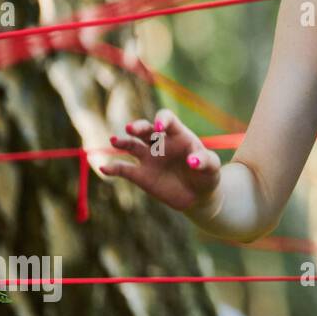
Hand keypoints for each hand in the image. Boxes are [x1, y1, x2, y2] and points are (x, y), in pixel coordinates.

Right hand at [99, 108, 222, 216]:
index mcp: (178, 135)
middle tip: (132, 129)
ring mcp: (148, 158)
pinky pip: (123, 169)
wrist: (198, 196)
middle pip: (145, 129)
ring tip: (115, 141)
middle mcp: (160, 143)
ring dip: (122, 142)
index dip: (162, 119)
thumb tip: (193, 162)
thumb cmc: (207, 175)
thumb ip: (205, 161)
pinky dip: (113, 168)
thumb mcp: (212, 167)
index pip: (167, 119)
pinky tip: (104, 167)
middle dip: (139, 127)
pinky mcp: (140, 175)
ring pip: (131, 145)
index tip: (160, 127)